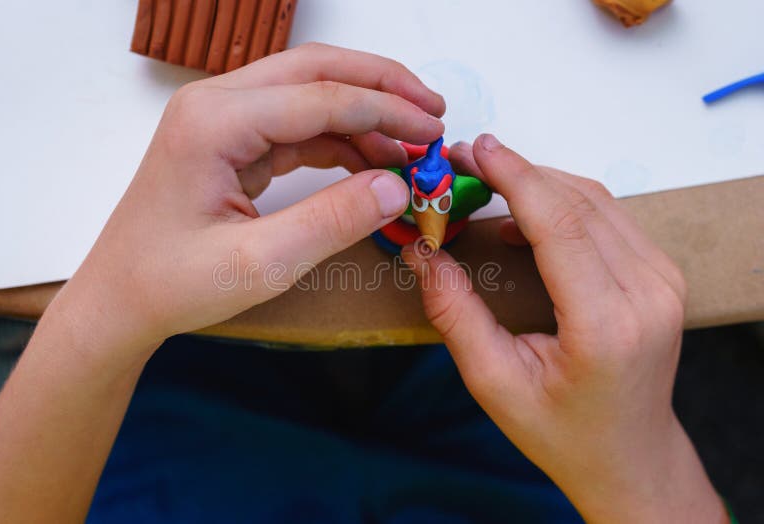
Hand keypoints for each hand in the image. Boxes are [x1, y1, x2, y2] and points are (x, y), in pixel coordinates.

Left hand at [51, 43, 444, 363]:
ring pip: (307, 91)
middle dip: (380, 86)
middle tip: (432, 112)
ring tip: (411, 143)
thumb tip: (397, 186)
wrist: (119, 300)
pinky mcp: (229, 141)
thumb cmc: (173, 285)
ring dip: (363, 111)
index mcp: (215, 122)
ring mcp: (221, 119)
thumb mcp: (259, 263)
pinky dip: (339, 137)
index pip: (321, 97)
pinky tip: (371, 161)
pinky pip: (295, 124)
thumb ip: (332, 220)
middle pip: (314, 70)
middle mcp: (216, 105)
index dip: (386, 111)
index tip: (433, 132)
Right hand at [403, 135, 726, 522]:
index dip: (513, 177)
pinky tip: (525, 214)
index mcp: (607, 325)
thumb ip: (455, 313)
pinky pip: (607, 216)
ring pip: (595, 200)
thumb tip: (421, 251)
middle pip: (578, 201)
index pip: (561, 224)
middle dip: (517, 172)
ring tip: (485, 184)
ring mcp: (663, 280)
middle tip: (462, 165)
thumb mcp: (494, 382)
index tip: (472, 150)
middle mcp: (648, 293)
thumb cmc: (561, 431)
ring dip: (538, 183)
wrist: (628, 455)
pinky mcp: (660, 273)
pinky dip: (562, 202)